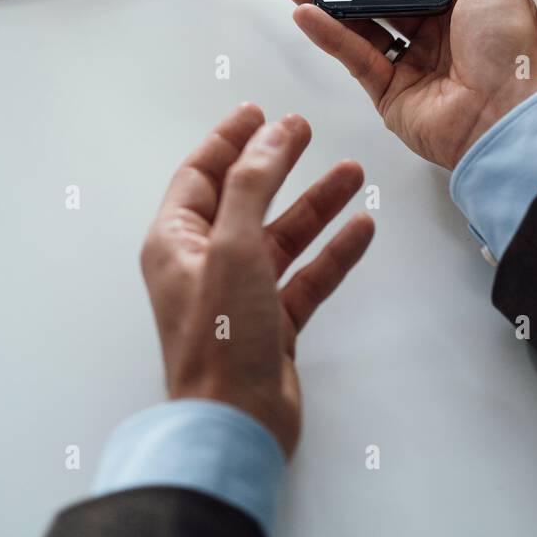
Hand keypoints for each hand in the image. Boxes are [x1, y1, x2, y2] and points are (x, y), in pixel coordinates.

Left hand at [141, 104, 373, 457]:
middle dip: (276, 162)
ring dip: (316, 204)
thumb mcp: (233, 245)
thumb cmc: (220, 340)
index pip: (201, 175)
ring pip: (282, 235)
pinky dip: (333, 251)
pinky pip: (307, 275)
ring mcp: (239, 294)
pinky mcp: (272, 323)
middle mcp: (204, 264)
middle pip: (245, 198)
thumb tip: (270, 132)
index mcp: (175, 242)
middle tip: (303, 132)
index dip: (230, 140)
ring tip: (352, 173)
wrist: (235, 425)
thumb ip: (254, 183)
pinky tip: (360, 228)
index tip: (257, 112)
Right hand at [282, 0, 536, 169]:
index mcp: (464, 10)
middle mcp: (438, 38)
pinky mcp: (389, 93)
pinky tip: (308, 13)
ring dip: (328, 3)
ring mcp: (412, 66)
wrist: (502, 115)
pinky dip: (329, 35)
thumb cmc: (509, 52)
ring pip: (361, 28)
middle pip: (383, 2)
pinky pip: (355, 58)